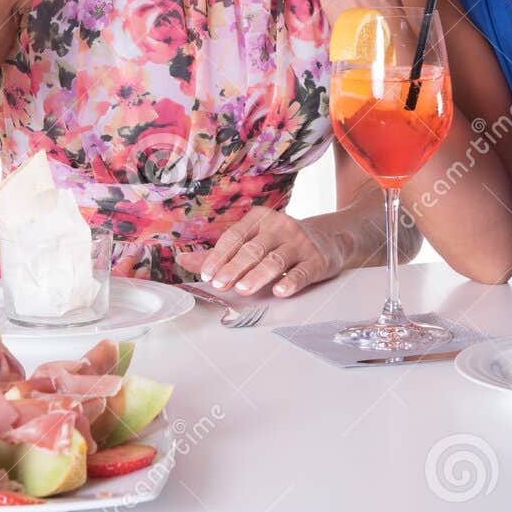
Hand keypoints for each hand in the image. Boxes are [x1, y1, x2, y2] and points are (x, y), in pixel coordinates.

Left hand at [177, 207, 347, 297]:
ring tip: (243, 289)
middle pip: (253, 249)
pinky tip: (280, 291)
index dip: (219, 256)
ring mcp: (301, 243)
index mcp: (260, 219)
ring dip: (258, 275)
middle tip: (220, 284)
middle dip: (235, 268)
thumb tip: (182, 261)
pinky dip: (291, 282)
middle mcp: (281, 227)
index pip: (235, 237)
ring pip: (276, 260)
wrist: (330, 240)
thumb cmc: (282, 243)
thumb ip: (221, 253)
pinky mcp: (318, 260)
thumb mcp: (254, 240)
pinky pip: (303, 272)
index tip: (207, 275)